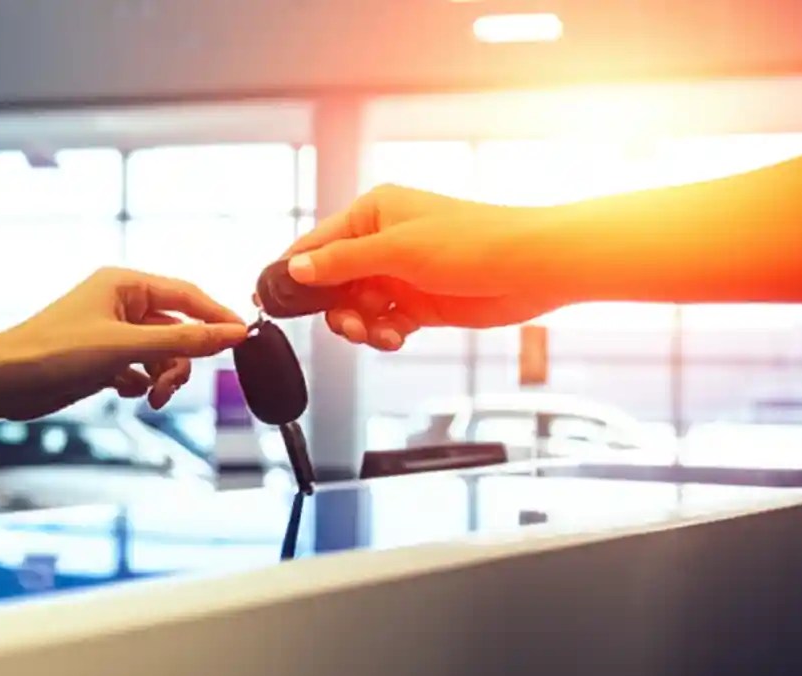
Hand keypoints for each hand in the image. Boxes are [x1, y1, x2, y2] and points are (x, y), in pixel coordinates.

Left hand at [0, 268, 247, 419]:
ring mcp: (109, 330)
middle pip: (176, 329)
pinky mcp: (99, 357)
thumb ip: (185, 341)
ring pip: (159, 353)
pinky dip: (140, 382)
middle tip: (171, 385)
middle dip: (180, 360)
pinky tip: (126, 391)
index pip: (187, 295)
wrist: (3, 382)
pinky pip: (139, 368)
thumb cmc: (53, 353)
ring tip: (151, 397)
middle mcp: (119, 302)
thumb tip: (233, 334)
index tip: (242, 340)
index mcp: (125, 284)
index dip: (216, 317)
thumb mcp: (128, 347)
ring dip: (162, 377)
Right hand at [275, 185, 568, 349]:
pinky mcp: (420, 301)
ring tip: (377, 333)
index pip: (316, 243)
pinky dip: (383, 333)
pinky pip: (384, 322)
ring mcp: (401, 273)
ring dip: (359, 325)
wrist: (531, 268)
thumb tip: (295, 268)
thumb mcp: (397, 251)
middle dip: (334, 307)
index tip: (270, 298)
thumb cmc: (473, 242)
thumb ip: (342, 262)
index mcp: (373, 213)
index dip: (292, 271)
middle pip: (332, 282)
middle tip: (348, 325)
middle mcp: (383, 241)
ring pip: (357, 306)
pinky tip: (397, 336)